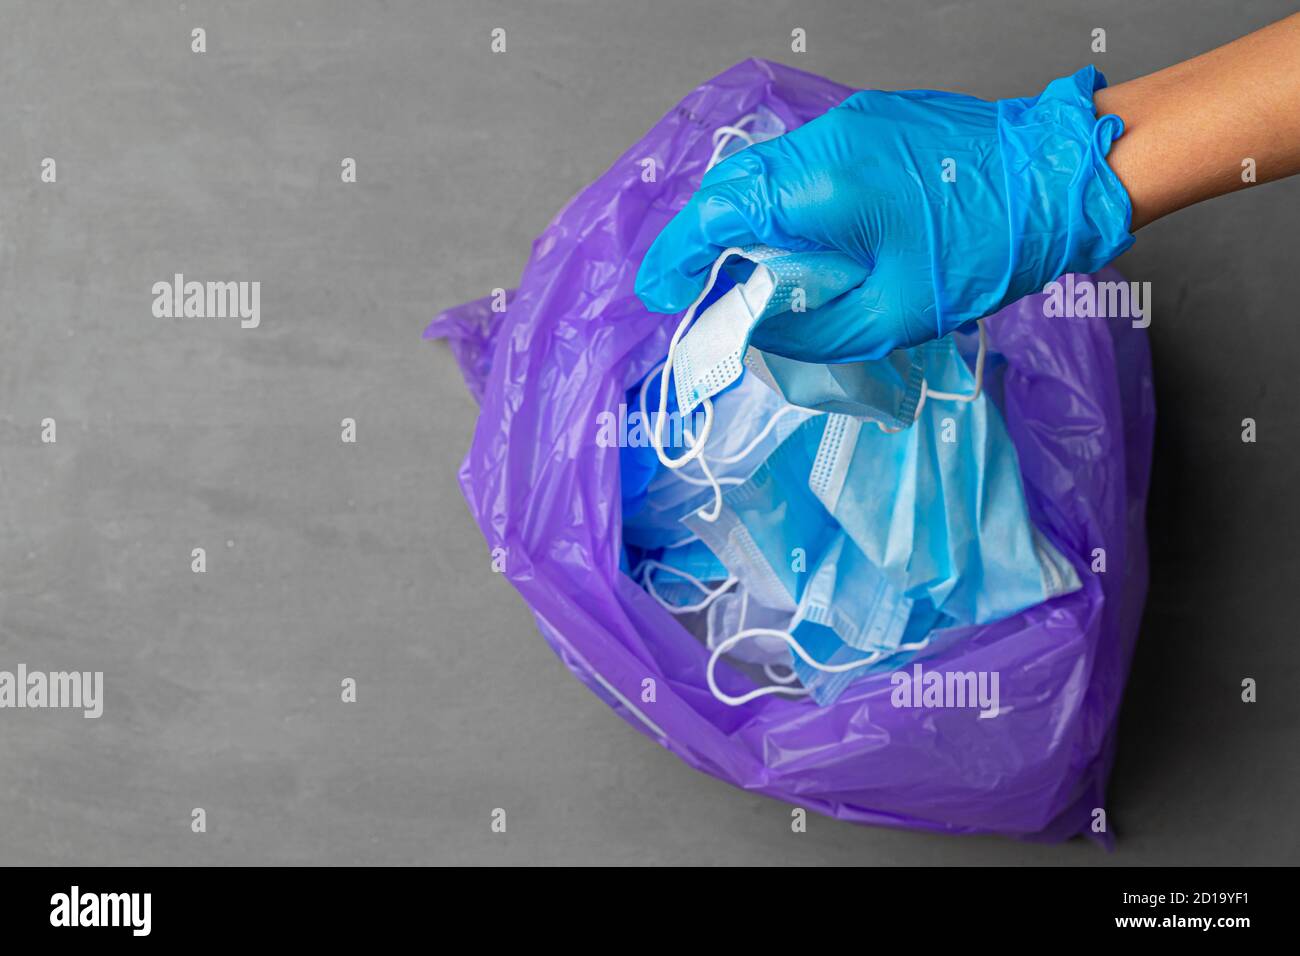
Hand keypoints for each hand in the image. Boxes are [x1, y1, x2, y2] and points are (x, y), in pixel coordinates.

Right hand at [636, 67, 1133, 361]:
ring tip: (751, 277)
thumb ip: (811, 331)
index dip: (678, 259)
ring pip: (765, 174)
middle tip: (702, 293)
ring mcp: (847, 125)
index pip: (715, 216)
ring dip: (746, 224)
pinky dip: (783, 205)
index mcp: (818, 187)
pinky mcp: (870, 126)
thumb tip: (759, 334)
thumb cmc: (987, 245)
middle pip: (731, 189)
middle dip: (705, 242)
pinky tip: (802, 244)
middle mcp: (822, 143)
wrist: (1062, 177)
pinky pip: (801, 165)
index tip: (662, 296)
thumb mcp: (893, 314)